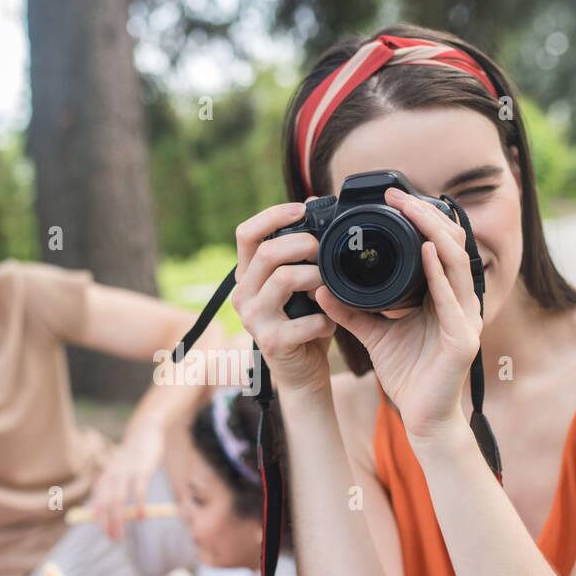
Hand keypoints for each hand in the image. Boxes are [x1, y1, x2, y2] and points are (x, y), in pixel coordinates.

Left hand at [89, 425, 164, 540]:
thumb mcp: (120, 472)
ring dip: (118, 519)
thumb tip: (108, 513)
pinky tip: (142, 517)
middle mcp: (112, 476)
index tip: (106, 534)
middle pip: (105, 504)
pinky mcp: (142, 469)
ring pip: (117, 500)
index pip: (97, 502)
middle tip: (114, 539)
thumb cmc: (133, 457)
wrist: (144, 431)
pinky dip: (139, 504)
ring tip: (121, 535)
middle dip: (107, 524)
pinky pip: (139, 490)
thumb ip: (113, 490)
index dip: (100, 520)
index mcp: (106, 477)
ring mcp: (126, 472)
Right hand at [231, 202, 338, 397]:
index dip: (272, 215)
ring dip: (315, 277)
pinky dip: (327, 319)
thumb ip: (304, 250)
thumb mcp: (304, 283)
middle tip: (324, 251)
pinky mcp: (271, 342)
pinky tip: (332, 323)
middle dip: (303, 244)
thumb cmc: (305, 323)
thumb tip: (313, 202)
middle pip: (267, 252)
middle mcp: (243, 295)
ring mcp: (253, 319)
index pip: (245, 234)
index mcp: (248, 276)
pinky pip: (306, 320)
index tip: (301, 210)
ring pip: (283, 278)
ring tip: (329, 286)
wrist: (303, 374)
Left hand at [316, 187, 482, 437]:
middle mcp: (460, 300)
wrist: (424, 418)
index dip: (420, 218)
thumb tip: (321, 288)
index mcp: (443, 295)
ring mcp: (466, 318)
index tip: (392, 197)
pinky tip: (426, 252)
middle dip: (426, 215)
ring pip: (456, 263)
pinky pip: (453, 299)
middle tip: (399, 195)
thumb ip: (352, 310)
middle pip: (451, 244)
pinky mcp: (463, 339)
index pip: (438, 245)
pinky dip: (438, 273)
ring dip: (434, 233)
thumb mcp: (374, 333)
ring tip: (413, 210)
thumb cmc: (408, 374)